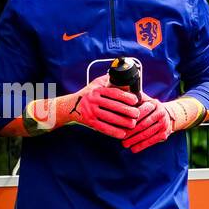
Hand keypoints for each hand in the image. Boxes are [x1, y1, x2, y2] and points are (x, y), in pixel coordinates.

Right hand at [21, 75, 140, 137]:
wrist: (71, 106)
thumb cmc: (88, 94)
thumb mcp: (96, 84)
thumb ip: (108, 79)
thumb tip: (122, 75)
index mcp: (97, 90)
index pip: (113, 93)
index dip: (125, 96)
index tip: (135, 100)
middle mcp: (93, 100)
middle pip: (113, 106)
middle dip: (127, 111)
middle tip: (137, 114)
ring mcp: (91, 111)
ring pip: (110, 118)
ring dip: (123, 122)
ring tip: (133, 124)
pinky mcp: (90, 122)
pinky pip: (103, 128)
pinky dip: (114, 132)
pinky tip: (123, 134)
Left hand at [122, 94, 174, 152]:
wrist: (167, 116)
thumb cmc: (149, 108)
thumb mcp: (144, 100)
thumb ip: (134, 99)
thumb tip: (120, 98)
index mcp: (154, 104)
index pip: (141, 111)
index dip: (131, 118)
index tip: (120, 124)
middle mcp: (161, 113)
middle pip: (143, 124)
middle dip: (131, 132)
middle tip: (121, 137)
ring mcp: (164, 124)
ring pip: (147, 134)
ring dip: (135, 140)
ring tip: (125, 144)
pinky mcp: (164, 134)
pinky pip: (152, 141)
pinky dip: (142, 146)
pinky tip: (134, 149)